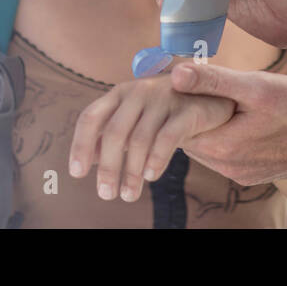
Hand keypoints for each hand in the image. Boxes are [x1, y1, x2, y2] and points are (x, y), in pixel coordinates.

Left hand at [68, 72, 235, 202]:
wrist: (209, 97)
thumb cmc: (163, 112)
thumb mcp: (135, 119)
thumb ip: (112, 135)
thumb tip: (88, 160)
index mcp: (119, 93)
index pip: (91, 117)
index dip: (80, 145)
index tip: (77, 173)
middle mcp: (138, 91)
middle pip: (115, 133)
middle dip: (108, 168)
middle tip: (106, 194)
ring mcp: (163, 98)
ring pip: (140, 139)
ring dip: (132, 172)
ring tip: (128, 195)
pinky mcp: (188, 109)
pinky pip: (167, 138)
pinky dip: (156, 160)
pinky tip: (151, 176)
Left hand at [169, 62, 286, 185]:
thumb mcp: (258, 86)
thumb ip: (214, 81)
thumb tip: (175, 74)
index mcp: (220, 146)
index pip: (175, 127)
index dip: (176, 101)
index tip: (182, 80)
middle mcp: (225, 167)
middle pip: (189, 136)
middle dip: (191, 111)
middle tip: (200, 83)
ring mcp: (239, 172)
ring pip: (208, 143)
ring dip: (209, 122)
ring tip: (219, 96)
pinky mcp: (252, 172)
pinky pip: (226, 151)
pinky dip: (225, 132)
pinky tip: (238, 114)